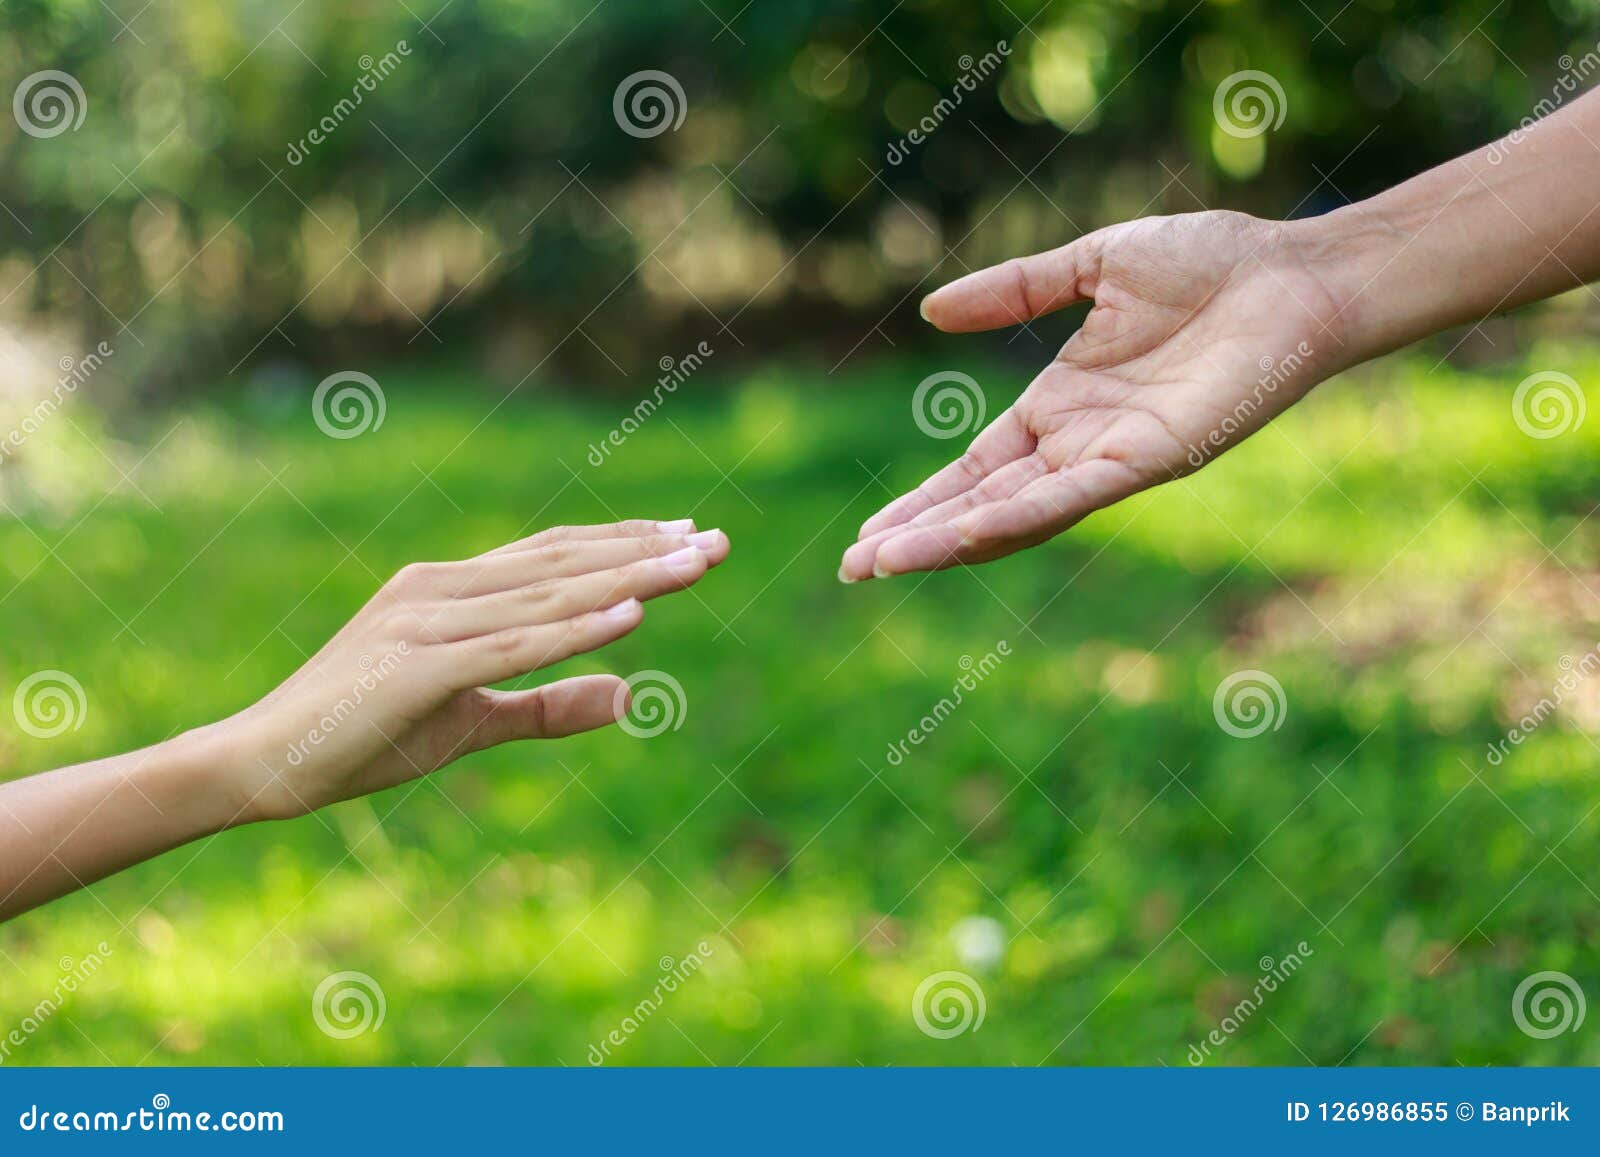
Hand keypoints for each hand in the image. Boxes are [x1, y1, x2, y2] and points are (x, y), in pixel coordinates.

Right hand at [223, 519, 728, 819]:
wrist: (264, 763)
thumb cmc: (363, 737)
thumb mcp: (472, 723)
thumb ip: (550, 706)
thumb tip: (633, 696)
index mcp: (451, 591)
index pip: (556, 557)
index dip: (625, 546)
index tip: (688, 540)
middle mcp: (441, 589)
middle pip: (565, 564)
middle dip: (646, 552)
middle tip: (717, 542)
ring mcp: (426, 622)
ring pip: (550, 597)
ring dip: (629, 579)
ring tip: (694, 565)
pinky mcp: (417, 667)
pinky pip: (512, 648)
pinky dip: (575, 632)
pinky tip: (631, 619)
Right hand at [839, 210, 1352, 579]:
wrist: (1292, 273)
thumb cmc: (1210, 264)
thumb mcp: (1091, 265)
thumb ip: (1014, 291)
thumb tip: (932, 312)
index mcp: (1059, 406)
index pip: (973, 468)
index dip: (919, 500)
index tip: (865, 534)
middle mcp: (1078, 444)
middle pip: (980, 503)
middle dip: (916, 537)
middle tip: (853, 571)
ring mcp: (1112, 458)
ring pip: (1015, 514)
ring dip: (948, 541)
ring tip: (886, 565)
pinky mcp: (1151, 460)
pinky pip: (1074, 496)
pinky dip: (1018, 517)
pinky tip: (966, 535)